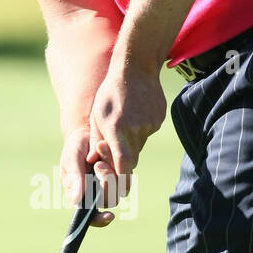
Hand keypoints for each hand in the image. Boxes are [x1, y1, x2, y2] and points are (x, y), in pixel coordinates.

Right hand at [59, 126, 114, 226]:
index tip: (109, 216)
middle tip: (99, 164)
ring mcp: (110, 184)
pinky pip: (125, 174)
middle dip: (106, 184)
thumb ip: (74, 179)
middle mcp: (97, 193)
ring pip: (119, 188)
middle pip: (109, 200)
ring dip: (112, 170)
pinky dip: (117, 160)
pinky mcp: (120, 174)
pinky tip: (105, 147)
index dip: (99, 220)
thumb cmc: (75, 148)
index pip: (90, 216)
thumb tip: (76, 201)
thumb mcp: (71, 160)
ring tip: (100, 150)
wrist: (87, 132)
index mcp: (80, 196)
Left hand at [88, 63, 166, 200]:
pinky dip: (140, 129)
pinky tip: (135, 112)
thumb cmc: (111, 91)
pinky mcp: (159, 120)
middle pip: (132, 158)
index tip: (117, 185)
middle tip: (112, 144)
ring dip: (130, 141)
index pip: (123, 164)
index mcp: (117, 129)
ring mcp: (150, 125)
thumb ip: (96, 139)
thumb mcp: (97, 114)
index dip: (121, 178)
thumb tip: (93, 161)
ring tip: (124, 119)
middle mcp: (136, 129)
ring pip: (140, 145)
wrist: (136, 67)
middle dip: (121, 158)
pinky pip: (147, 133)